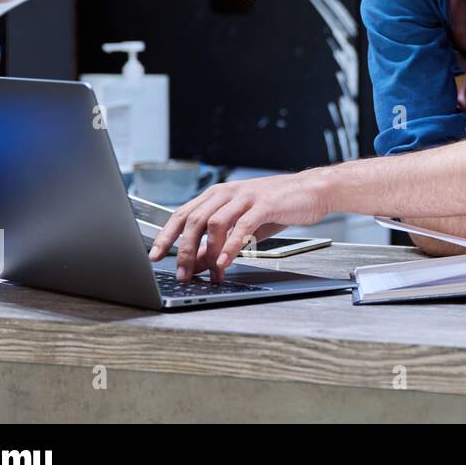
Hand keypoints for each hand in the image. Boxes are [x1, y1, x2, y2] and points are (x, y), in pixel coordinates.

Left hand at [148, 172, 328, 281]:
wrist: (312, 191)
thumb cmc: (277, 207)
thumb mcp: (242, 226)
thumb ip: (218, 242)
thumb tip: (194, 262)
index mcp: (217, 195)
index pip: (182, 214)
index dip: (166, 236)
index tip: (154, 255)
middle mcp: (227, 193)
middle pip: (193, 220)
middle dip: (183, 250)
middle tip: (181, 273)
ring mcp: (245, 197)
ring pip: (214, 224)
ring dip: (208, 253)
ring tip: (209, 273)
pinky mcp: (264, 204)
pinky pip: (241, 226)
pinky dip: (231, 247)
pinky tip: (226, 262)